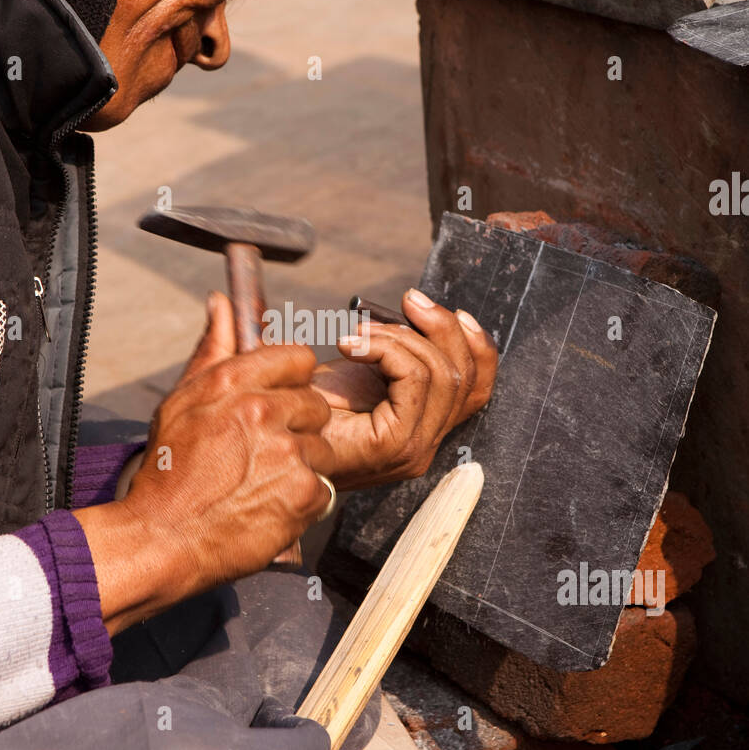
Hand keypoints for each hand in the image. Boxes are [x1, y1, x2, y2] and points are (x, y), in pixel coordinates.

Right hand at [75, 292, 333, 631]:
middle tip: (264, 455)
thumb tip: (223, 302)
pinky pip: (324, 488)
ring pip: (322, 448)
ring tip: (262, 485)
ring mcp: (287, 452)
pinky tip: (270, 507)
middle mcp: (263, 410)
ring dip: (302, 468)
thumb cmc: (167, 472)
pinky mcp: (303, 492)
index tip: (278, 404)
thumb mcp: (180, 402)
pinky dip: (303, 502)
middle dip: (298, 428)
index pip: (298, 359)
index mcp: (233, 382)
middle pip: (315, 404)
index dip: (291, 383)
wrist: (161, 539)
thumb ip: (213, 351)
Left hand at [311, 288, 497, 489]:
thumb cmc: (306, 404)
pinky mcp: (396, 445)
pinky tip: (348, 345)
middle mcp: (426, 444)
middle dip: (440, 328)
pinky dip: (385, 348)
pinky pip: (415, 378)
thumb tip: (419, 306)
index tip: (454, 310)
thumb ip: (398, 351)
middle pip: (466, 377)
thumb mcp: (362, 369)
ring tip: (359, 333)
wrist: (270, 437)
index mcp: (425, 427)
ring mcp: (414, 449)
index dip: (477, 345)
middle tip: (407, 301)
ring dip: (401, 337)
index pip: (479, 388)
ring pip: (443, 374)